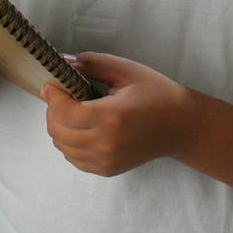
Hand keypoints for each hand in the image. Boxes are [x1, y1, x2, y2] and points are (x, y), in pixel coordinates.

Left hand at [42, 53, 194, 176]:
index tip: (51, 85)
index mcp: (111, 117)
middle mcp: (106, 144)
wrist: (180, 125)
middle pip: (58, 132)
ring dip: (59, 127)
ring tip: (71, 110)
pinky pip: (75, 159)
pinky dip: (69, 142)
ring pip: (63, 147)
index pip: (64, 113)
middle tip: (60, 95)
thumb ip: (92, 64)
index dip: (52, 97)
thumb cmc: (155, 93)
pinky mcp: (107, 170)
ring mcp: (106, 161)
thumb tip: (63, 62)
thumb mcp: (126, 70)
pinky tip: (81, 127)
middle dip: (52, 111)